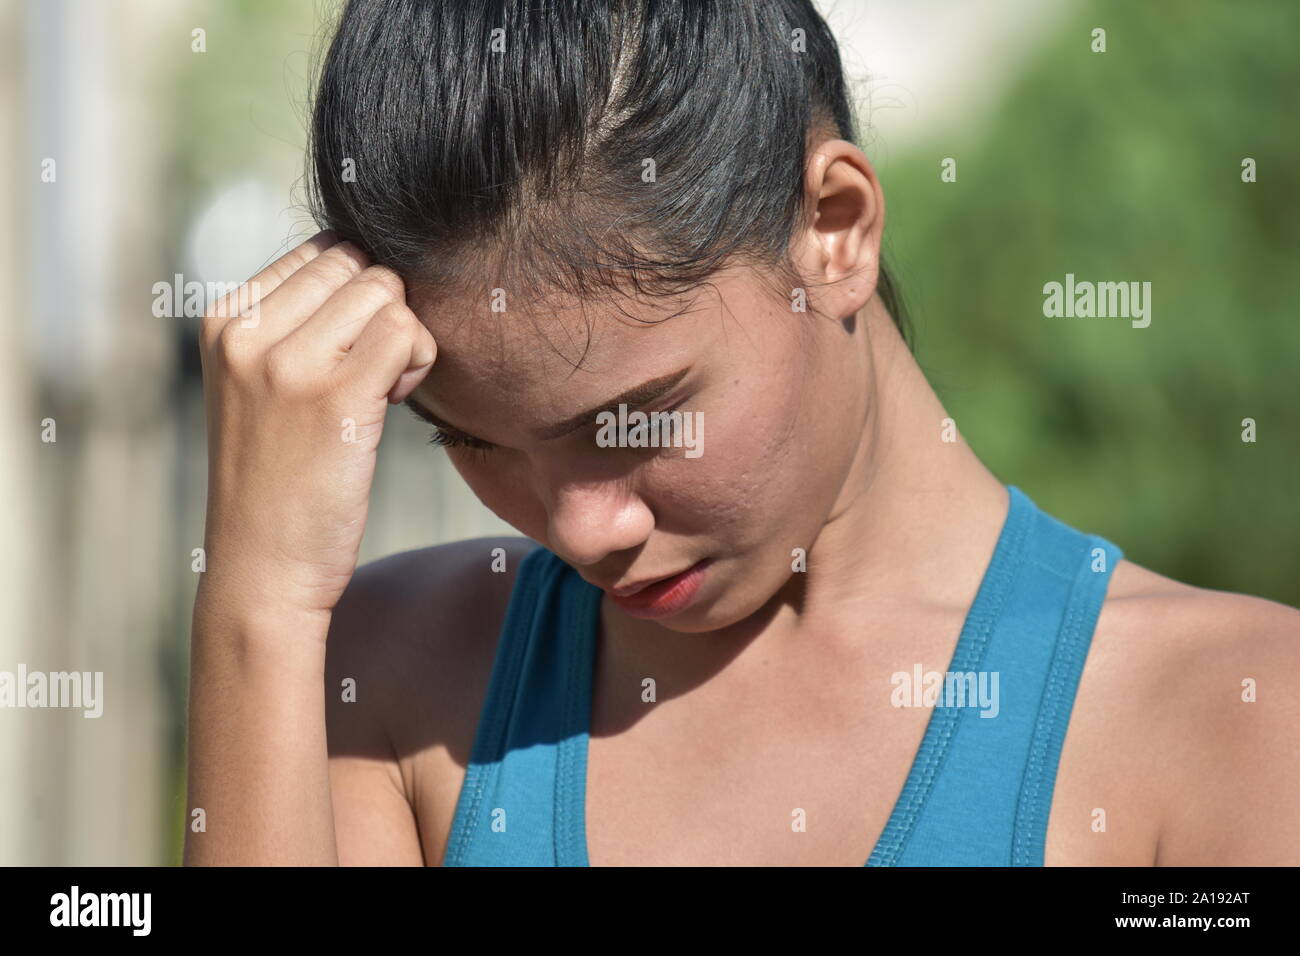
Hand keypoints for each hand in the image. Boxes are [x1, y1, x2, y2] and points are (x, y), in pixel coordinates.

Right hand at [196, 232, 435, 620]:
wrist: (262, 568)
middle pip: (358, 265)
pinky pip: (404, 332)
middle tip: (376, 372)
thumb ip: (295, 323)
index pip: (322, 252)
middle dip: (384, 309)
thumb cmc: (277, 480)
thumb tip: (372, 269)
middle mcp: (246, 331)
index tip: (349, 351)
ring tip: (385, 389)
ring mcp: (288, 362)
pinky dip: (419, 359)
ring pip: (385, 292)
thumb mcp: (258, 386)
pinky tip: (397, 400)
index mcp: (223, 319)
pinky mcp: (335, 398)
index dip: (356, 294)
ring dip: (406, 336)